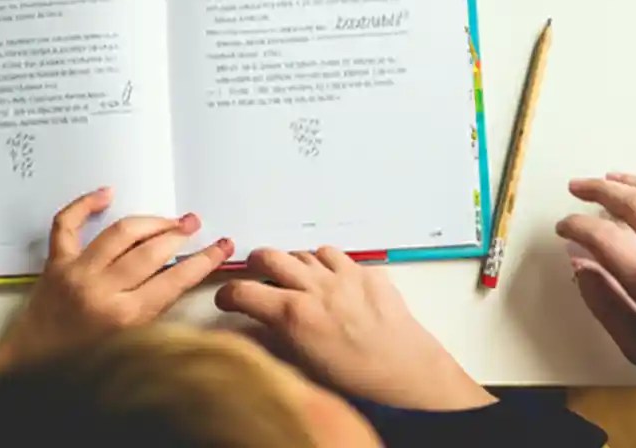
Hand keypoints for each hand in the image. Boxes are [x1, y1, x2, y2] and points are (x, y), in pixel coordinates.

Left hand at [0, 187, 233, 365]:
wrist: (29, 367)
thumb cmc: (82, 362)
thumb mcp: (131, 344)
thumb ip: (155, 311)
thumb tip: (181, 275)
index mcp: (125, 318)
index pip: (174, 281)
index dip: (203, 261)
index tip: (220, 247)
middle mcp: (101, 291)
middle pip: (151, 252)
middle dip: (179, 235)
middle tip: (194, 225)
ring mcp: (76, 273)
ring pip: (120, 233)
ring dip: (150, 222)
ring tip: (170, 219)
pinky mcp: (55, 263)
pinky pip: (67, 224)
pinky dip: (85, 204)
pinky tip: (107, 193)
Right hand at [216, 247, 494, 410]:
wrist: (407, 375)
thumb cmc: (356, 382)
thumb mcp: (303, 369)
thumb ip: (273, 342)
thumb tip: (253, 328)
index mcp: (294, 315)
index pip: (242, 291)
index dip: (228, 295)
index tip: (228, 301)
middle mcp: (316, 287)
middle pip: (270, 256)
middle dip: (256, 264)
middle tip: (256, 277)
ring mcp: (345, 275)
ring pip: (304, 252)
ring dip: (294, 264)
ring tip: (296, 280)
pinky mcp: (369, 272)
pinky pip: (337, 256)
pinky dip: (327, 263)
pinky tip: (331, 281)